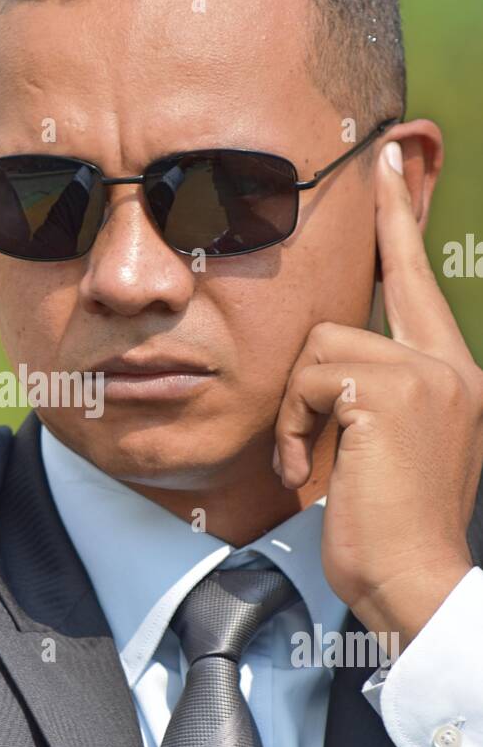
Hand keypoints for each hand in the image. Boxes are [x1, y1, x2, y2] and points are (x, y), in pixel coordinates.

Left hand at [273, 143, 482, 649]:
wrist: (413, 583)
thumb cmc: (387, 531)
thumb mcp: (388, 453)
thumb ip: (375, 398)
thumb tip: (331, 365)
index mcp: (455, 380)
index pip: (420, 289)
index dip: (401, 224)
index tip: (393, 163)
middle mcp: (452, 367)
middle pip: (362, 307)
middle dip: (352, 286)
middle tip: (369, 199)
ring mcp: (428, 375)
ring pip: (321, 348)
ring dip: (295, 410)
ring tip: (304, 461)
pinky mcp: (391, 390)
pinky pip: (308, 378)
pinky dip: (290, 426)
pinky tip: (302, 468)